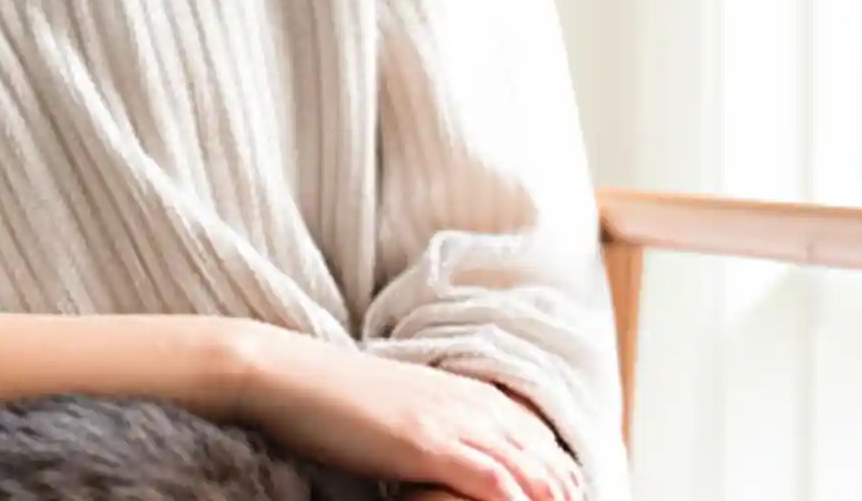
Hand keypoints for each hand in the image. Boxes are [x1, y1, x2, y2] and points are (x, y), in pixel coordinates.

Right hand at [233, 326, 581, 500]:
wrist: (292, 374)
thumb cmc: (336, 396)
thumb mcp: (402, 406)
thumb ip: (435, 423)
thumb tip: (449, 453)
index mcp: (468, 392)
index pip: (535, 437)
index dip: (557, 471)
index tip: (569, 496)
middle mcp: (471, 403)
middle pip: (543, 454)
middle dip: (564, 489)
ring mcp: (452, 422)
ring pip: (528, 469)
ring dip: (551, 496)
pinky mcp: (429, 444)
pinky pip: (492, 481)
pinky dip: (517, 500)